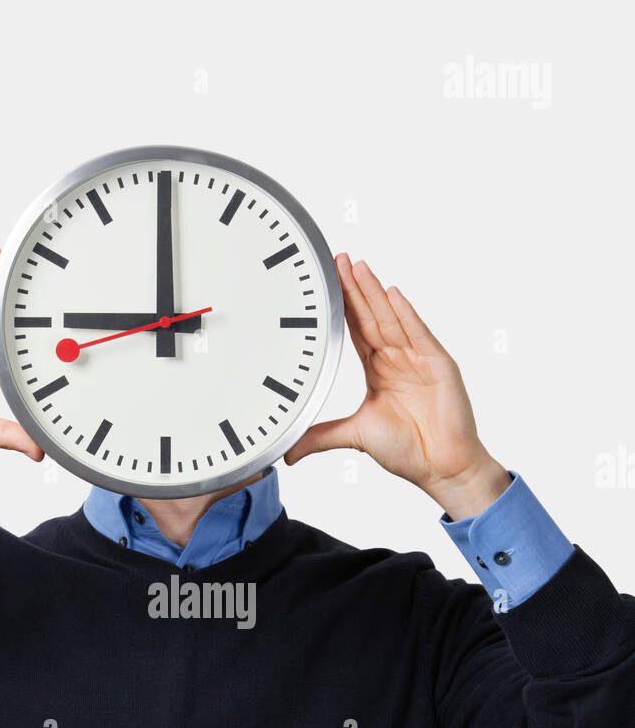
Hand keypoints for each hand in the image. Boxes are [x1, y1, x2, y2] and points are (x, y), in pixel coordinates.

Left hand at [285, 253, 510, 519]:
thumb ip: (321, 436)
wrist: (440, 468)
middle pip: (371, 316)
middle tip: (338, 259)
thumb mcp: (354, 436)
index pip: (356, 329)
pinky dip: (405, 314)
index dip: (342, 306)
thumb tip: (287, 452)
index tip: (326, 282)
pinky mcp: (439, 365)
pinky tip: (391, 294)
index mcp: (379, 369)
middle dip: (355, 287)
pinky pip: (419, 334)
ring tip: (358, 266)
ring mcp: (419, 359)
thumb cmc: (408, 449)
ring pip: (391, 319)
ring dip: (374, 292)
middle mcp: (398, 359)